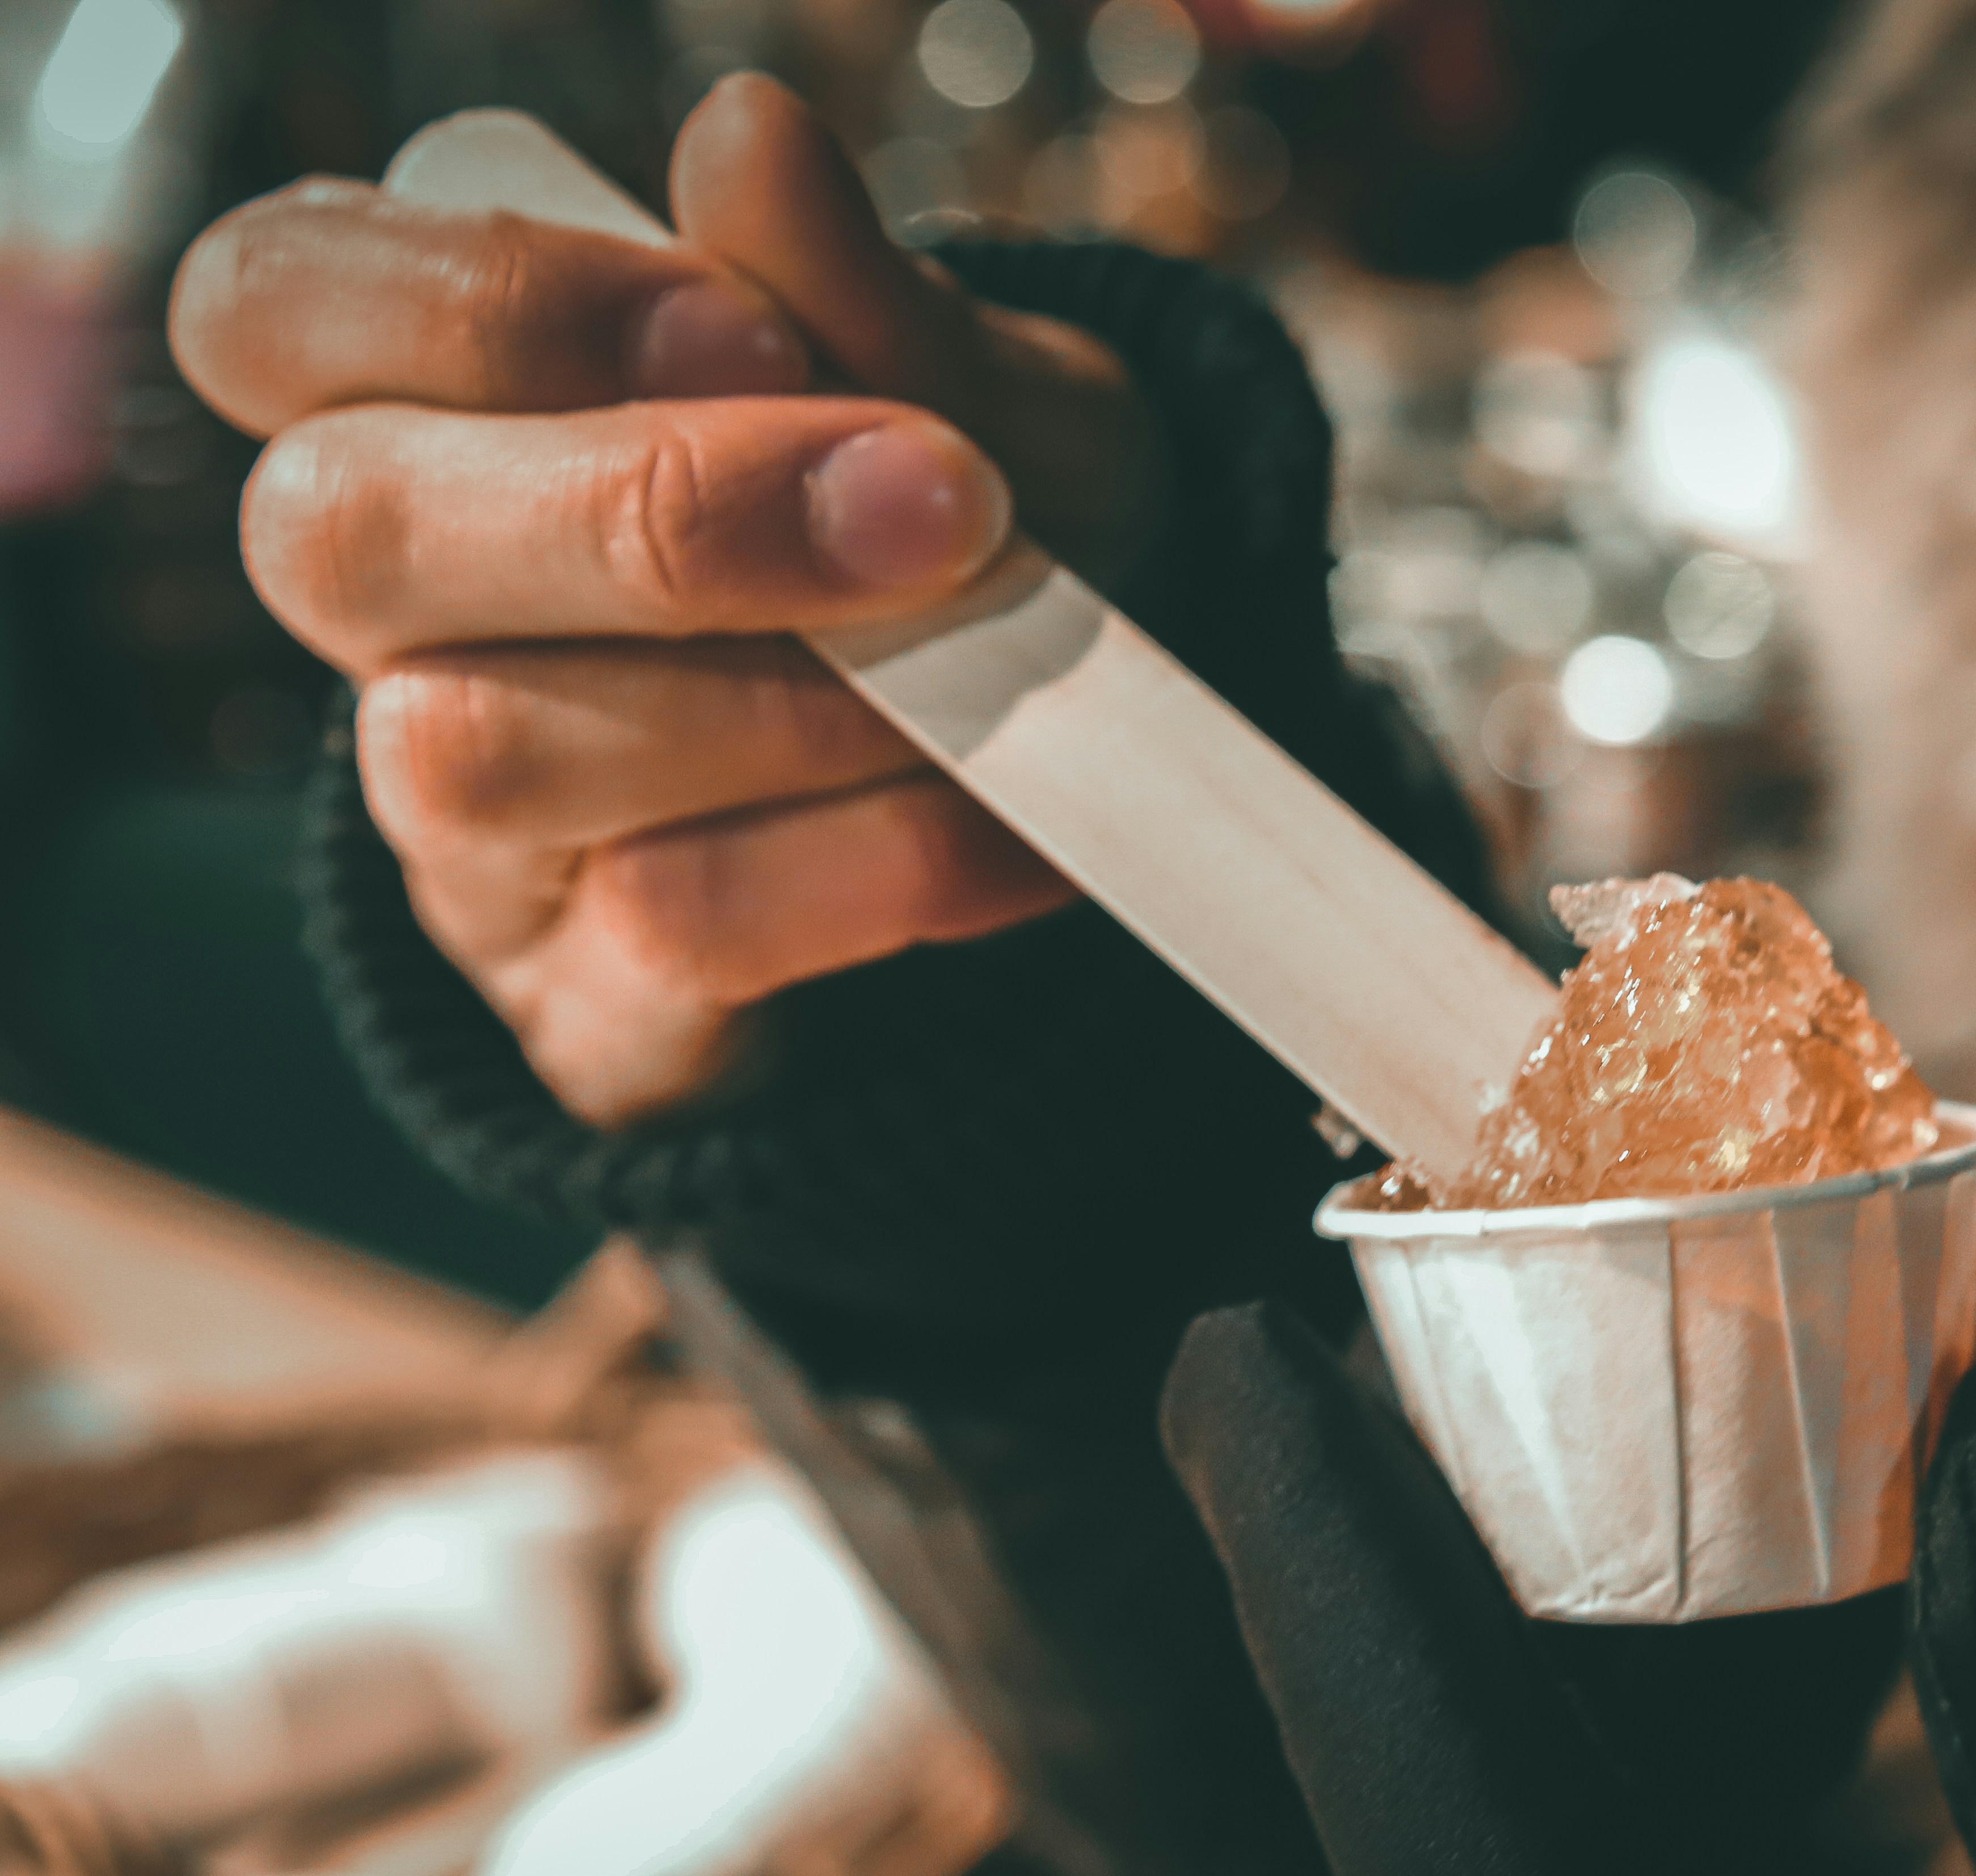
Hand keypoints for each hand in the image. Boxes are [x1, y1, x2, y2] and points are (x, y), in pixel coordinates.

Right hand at [171, 74, 1156, 1127]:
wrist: (1068, 766)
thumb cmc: (958, 529)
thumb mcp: (961, 388)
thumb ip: (849, 289)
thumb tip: (746, 138)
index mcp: (413, 402)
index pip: (271, 306)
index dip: (488, 304)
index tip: (753, 326)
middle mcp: (388, 618)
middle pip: (345, 539)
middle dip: (652, 514)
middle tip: (933, 508)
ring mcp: (462, 828)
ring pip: (484, 755)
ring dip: (782, 709)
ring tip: (990, 673)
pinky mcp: (580, 999)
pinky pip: (669, 936)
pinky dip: (881, 868)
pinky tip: (1021, 828)